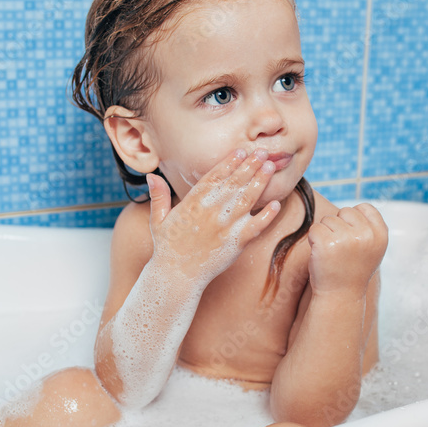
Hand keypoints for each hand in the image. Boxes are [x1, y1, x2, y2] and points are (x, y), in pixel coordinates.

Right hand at [147, 149, 280, 280]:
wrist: (176, 275)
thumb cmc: (167, 248)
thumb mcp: (158, 219)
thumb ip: (158, 196)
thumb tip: (151, 175)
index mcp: (193, 202)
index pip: (215, 176)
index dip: (229, 162)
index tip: (241, 151)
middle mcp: (211, 210)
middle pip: (234, 182)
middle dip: (250, 165)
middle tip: (263, 152)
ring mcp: (226, 226)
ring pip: (247, 199)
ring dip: (260, 182)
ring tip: (270, 167)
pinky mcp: (237, 242)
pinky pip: (256, 226)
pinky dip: (267, 215)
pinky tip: (276, 204)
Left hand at [307, 203, 387, 296]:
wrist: (340, 296)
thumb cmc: (353, 270)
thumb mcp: (372, 248)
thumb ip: (368, 228)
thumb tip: (356, 208)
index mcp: (381, 234)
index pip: (365, 207)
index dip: (354, 220)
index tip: (353, 239)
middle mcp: (366, 234)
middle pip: (344, 211)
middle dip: (339, 226)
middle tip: (341, 249)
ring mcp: (346, 238)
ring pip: (328, 219)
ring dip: (326, 234)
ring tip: (333, 254)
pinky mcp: (326, 243)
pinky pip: (315, 228)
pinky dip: (314, 240)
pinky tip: (321, 255)